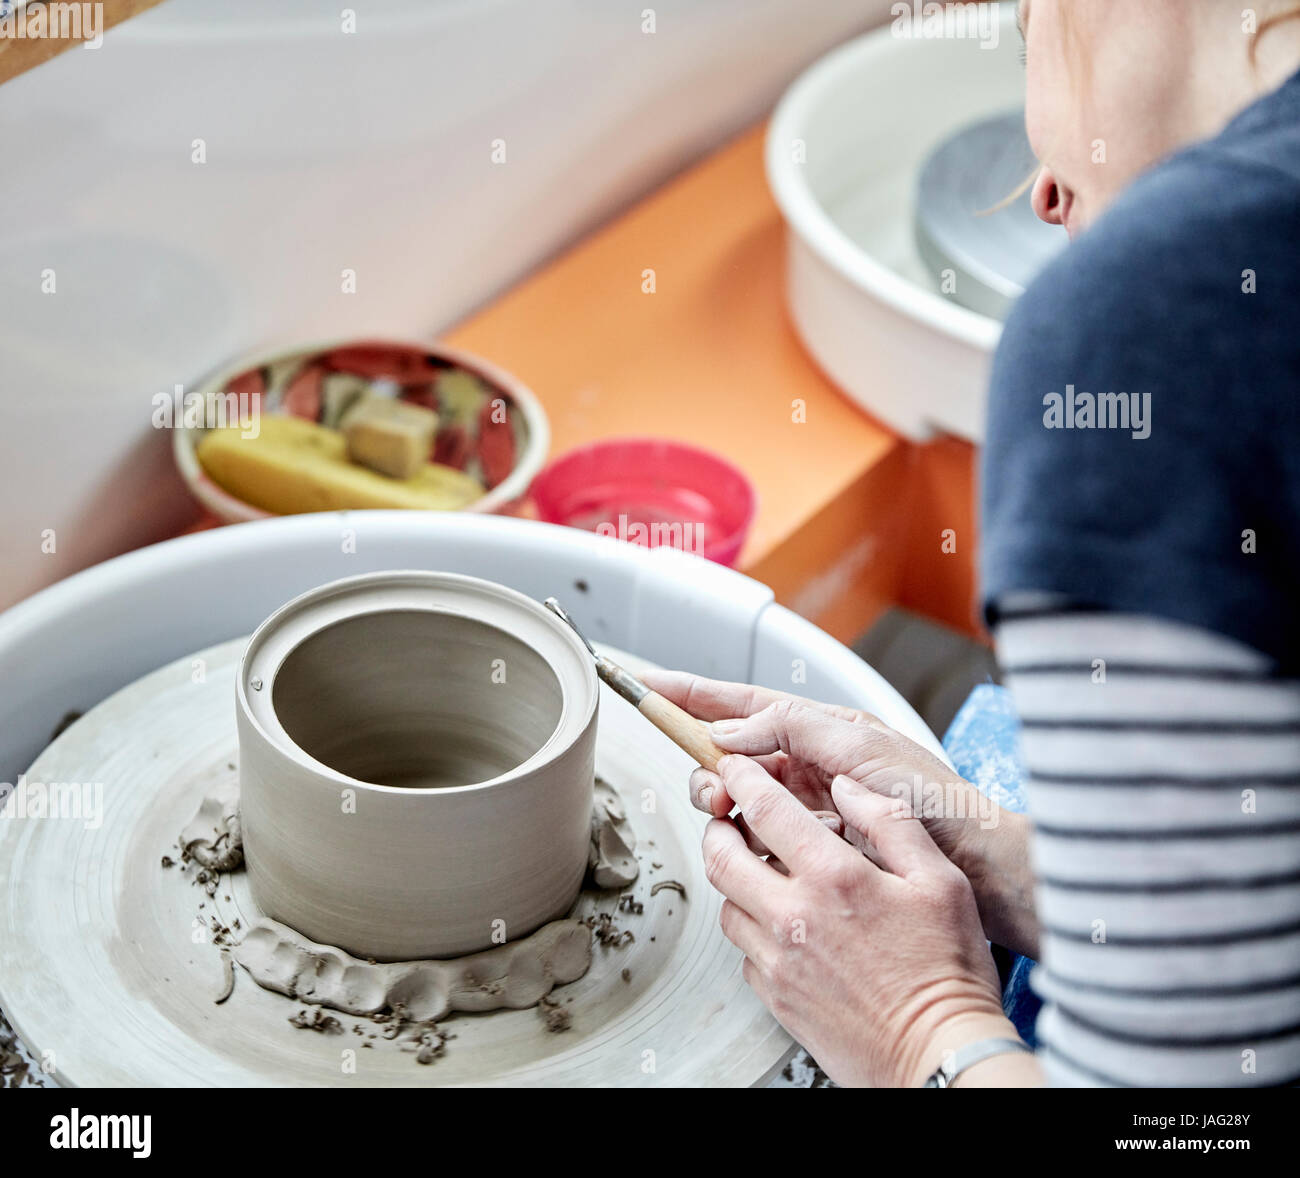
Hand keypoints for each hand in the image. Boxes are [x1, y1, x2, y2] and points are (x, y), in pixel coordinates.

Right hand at [641, 670, 1038, 957]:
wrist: (979, 865)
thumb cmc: (934, 801)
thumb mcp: (859, 749)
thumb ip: (791, 730)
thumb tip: (728, 730)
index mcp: (823, 729)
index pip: (742, 703)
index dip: (692, 694)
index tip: (649, 684)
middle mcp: (813, 764)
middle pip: (733, 755)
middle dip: (709, 765)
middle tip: (714, 792)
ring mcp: (813, 807)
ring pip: (742, 799)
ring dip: (725, 804)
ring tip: (730, 819)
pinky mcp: (816, 849)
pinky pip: (762, 839)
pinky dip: (747, 841)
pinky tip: (751, 849)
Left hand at [702, 753, 1011, 1086]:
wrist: (938, 1055)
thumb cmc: (947, 972)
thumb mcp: (940, 880)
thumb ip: (890, 821)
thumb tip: (847, 786)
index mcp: (834, 877)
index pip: (766, 809)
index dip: (744, 778)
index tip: (738, 768)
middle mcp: (794, 915)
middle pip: (721, 855)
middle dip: (718, 826)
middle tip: (729, 818)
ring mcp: (779, 959)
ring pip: (726, 903)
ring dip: (733, 879)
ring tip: (756, 870)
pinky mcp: (775, 995)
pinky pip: (743, 950)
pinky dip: (751, 927)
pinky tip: (778, 923)